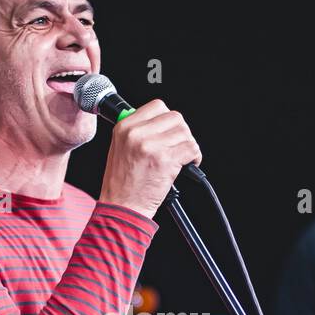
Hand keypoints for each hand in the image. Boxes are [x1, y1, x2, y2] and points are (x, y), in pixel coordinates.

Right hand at [97, 99, 201, 218]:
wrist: (122, 208)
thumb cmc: (122, 184)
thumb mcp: (119, 149)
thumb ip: (137, 132)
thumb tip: (160, 122)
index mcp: (124, 128)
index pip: (157, 106)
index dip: (168, 120)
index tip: (169, 132)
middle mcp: (136, 134)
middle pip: (175, 117)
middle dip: (181, 133)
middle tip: (178, 147)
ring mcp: (151, 146)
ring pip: (185, 133)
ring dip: (188, 146)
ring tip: (181, 159)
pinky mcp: (165, 160)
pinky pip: (191, 148)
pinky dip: (194, 157)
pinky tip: (187, 165)